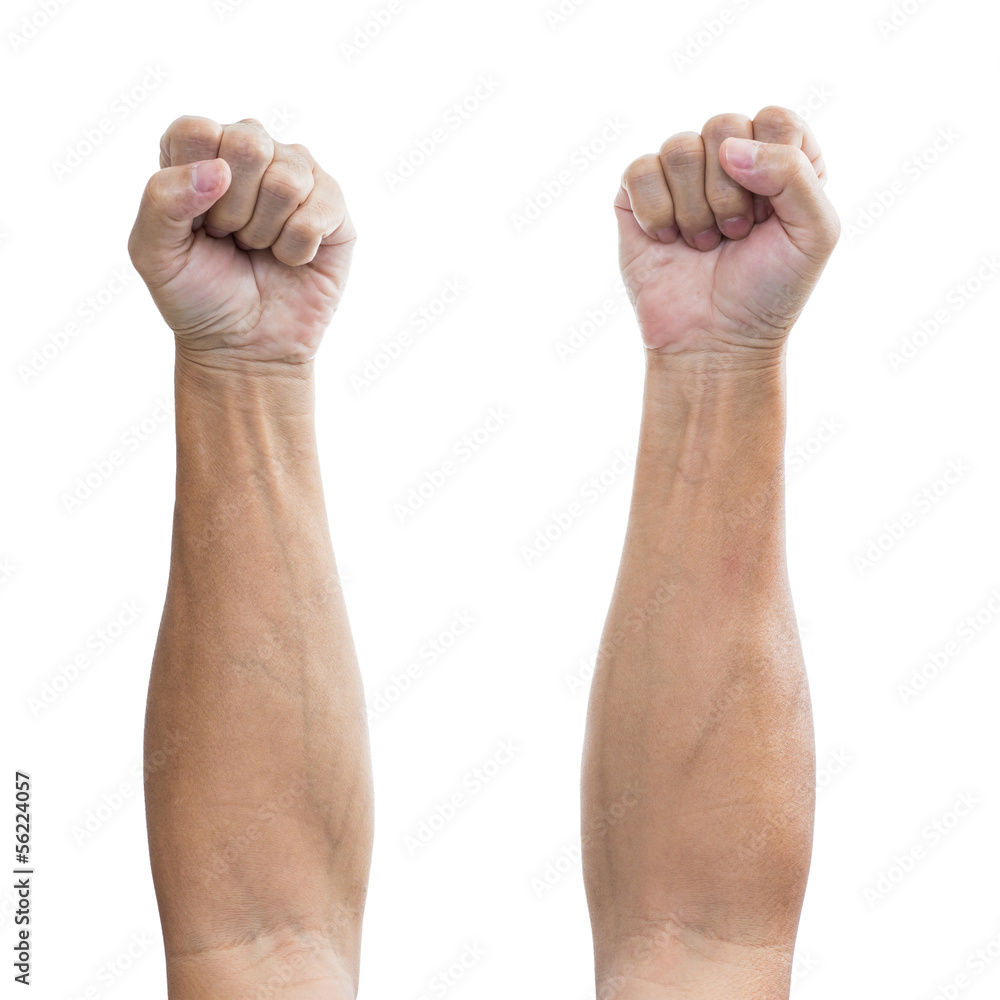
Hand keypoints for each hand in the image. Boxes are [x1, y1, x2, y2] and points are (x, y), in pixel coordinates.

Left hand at [128, 116, 355, 368]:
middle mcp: (252, 154)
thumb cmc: (198, 296)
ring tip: (259, 249)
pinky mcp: (334, 207)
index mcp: (200, 152)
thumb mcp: (154, 253)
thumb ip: (162, 200)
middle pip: (249, 144)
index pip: (198, 131)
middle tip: (231, 238)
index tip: (197, 224)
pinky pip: (321, 207)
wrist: (245, 347)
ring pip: (288, 177)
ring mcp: (298, 176)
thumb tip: (217, 170)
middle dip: (235, 209)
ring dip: (266, 232)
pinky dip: (298, 247)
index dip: (197, 184)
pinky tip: (291, 259)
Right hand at [614, 106, 839, 359]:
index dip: (772, 167)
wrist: (714, 343)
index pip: (775, 119)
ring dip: (694, 210)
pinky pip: (639, 170)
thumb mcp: (815, 233)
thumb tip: (729, 148)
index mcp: (779, 158)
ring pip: (679, 148)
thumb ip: (794, 172)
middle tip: (735, 236)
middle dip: (730, 193)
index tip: (770, 218)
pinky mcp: (637, 196)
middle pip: (723, 127)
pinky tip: (668, 241)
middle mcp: (729, 159)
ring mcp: (680, 176)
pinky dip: (656, 213)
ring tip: (704, 244)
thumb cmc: (769, 292)